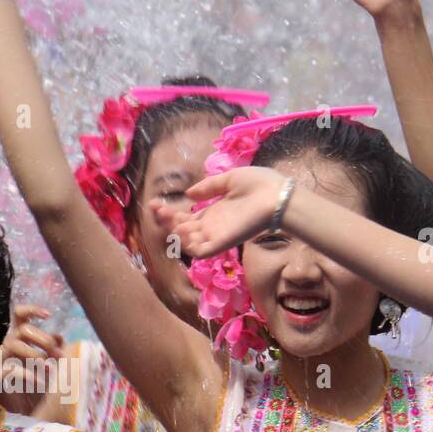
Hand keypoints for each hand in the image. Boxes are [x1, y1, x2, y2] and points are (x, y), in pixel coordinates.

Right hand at [0, 304, 65, 412]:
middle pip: (21, 329)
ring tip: (51, 370)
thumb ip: (53, 351)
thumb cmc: (35, 393)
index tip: (48, 315)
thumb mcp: (49, 369)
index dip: (31, 310)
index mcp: (18, 341)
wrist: (22, 419)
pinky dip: (29, 374)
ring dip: (36, 355)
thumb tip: (59, 335)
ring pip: (14, 344)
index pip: (19, 316)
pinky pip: (11, 368)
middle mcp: (6, 347)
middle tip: (57, 353)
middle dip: (43, 339)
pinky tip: (41, 383)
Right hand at [156, 166, 288, 258]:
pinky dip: (188, 245)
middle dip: (167, 221)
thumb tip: (188, 194)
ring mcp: (217, 236)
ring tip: (170, 217)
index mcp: (215, 213)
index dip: (170, 213)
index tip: (155, 203)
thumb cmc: (259, 185)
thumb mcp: (229, 179)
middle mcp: (213, 226)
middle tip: (157, 208)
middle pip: (183, 229)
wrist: (277, 195)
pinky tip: (182, 230)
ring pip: (188, 243)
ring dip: (175, 233)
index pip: (187, 218)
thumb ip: (209, 187)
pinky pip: (200, 252)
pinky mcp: (222, 243)